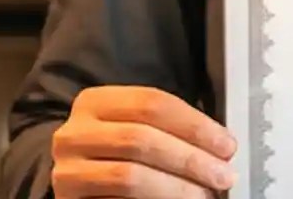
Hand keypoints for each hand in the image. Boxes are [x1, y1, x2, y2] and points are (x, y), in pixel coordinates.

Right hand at [51, 86, 237, 198]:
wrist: (82, 183)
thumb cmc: (120, 153)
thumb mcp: (138, 129)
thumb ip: (172, 131)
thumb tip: (221, 147)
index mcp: (96, 101)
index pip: (153, 103)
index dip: (194, 124)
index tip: (226, 144)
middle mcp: (74, 132)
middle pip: (141, 138)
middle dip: (190, 158)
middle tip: (222, 174)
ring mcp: (66, 168)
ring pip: (129, 175)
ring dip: (176, 187)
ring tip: (205, 194)